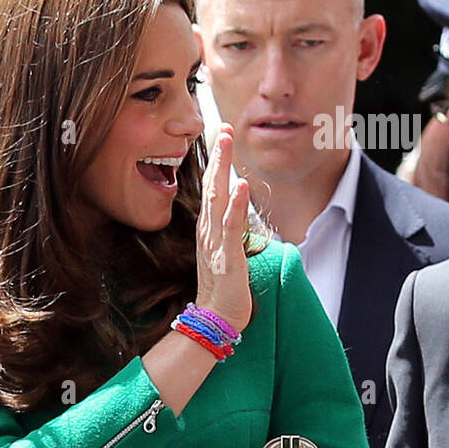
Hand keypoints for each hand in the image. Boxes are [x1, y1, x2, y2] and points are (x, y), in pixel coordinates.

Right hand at [195, 123, 252, 333]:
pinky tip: (239, 185)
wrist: (215, 319)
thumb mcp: (224, 254)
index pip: (211, 190)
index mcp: (209, 231)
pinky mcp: (227, 257)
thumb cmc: (223, 290)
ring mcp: (216, 243)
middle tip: (223, 128)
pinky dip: (235, 205)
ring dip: (222, 169)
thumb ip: (228, 233)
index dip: (216, 163)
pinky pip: (231, 227)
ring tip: (226, 142)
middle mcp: (208, 232)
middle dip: (217, 156)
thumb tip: (237, 217)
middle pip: (211, 186)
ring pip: (217, 199)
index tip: (221, 137)